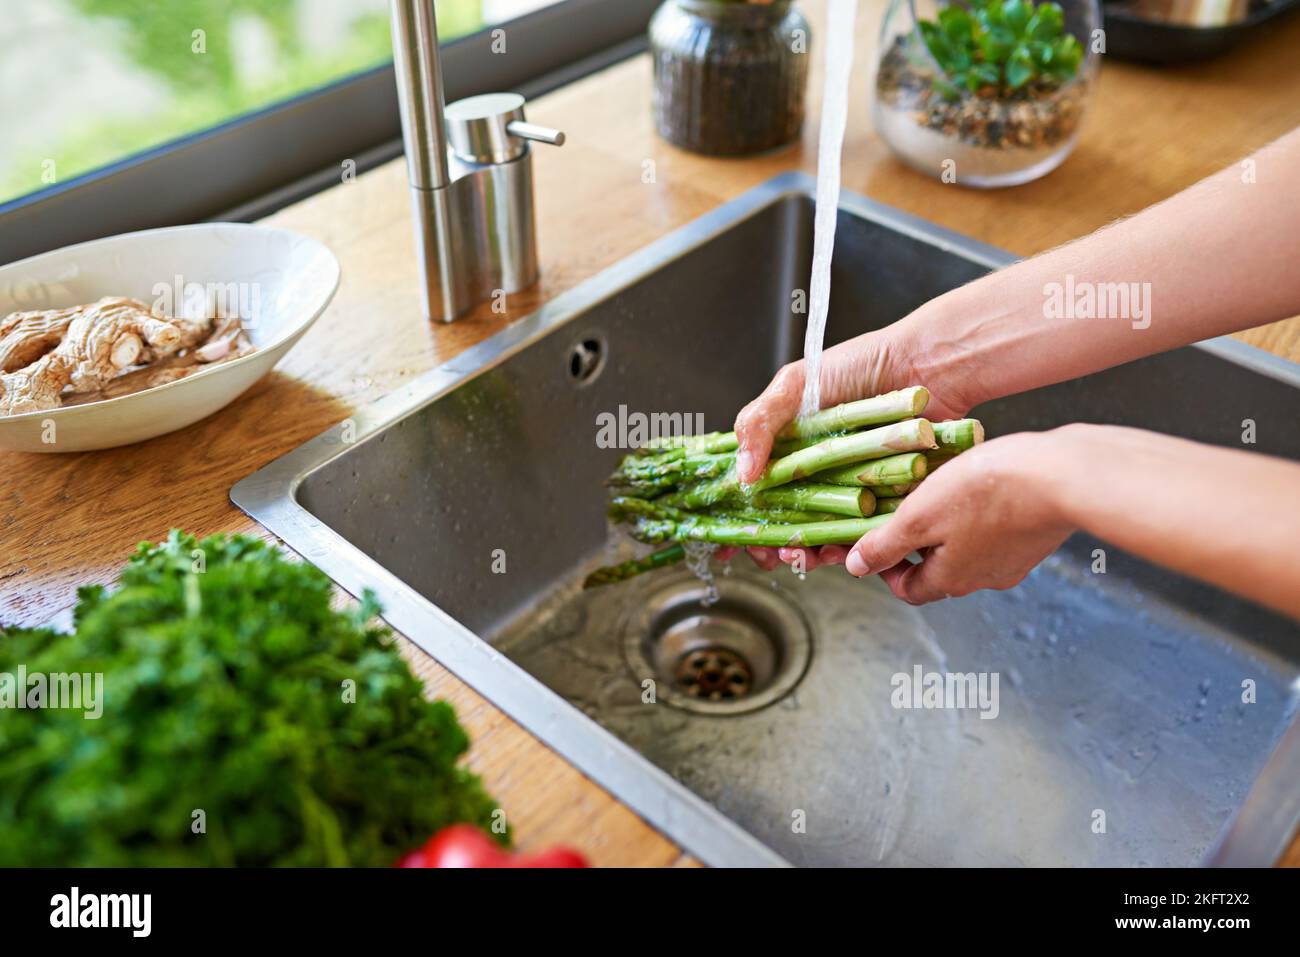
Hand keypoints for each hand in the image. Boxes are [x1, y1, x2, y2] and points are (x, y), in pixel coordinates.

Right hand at [719, 324, 978, 570]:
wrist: (928, 364)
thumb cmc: (862, 363)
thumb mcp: (795, 385)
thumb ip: (759, 424)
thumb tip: (741, 475)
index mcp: (788, 444)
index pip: (754, 487)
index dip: (739, 516)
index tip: (728, 540)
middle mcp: (816, 468)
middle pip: (785, 518)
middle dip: (772, 543)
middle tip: (768, 555)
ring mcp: (849, 485)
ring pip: (821, 531)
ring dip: (808, 551)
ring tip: (803, 557)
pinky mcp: (883, 498)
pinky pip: (862, 531)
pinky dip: (847, 546)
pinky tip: (837, 549)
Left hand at [757, 431, 1073, 603]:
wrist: (1063, 475)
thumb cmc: (988, 492)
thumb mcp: (918, 516)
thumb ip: (885, 545)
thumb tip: (857, 567)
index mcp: (950, 580)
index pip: (908, 590)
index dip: (886, 568)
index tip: (876, 541)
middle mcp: (983, 578)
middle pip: (937, 571)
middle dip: (917, 545)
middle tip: (906, 509)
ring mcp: (1013, 560)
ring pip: (967, 550)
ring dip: (948, 528)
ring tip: (940, 492)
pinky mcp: (1034, 536)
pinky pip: (995, 532)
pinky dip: (978, 515)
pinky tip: (978, 486)